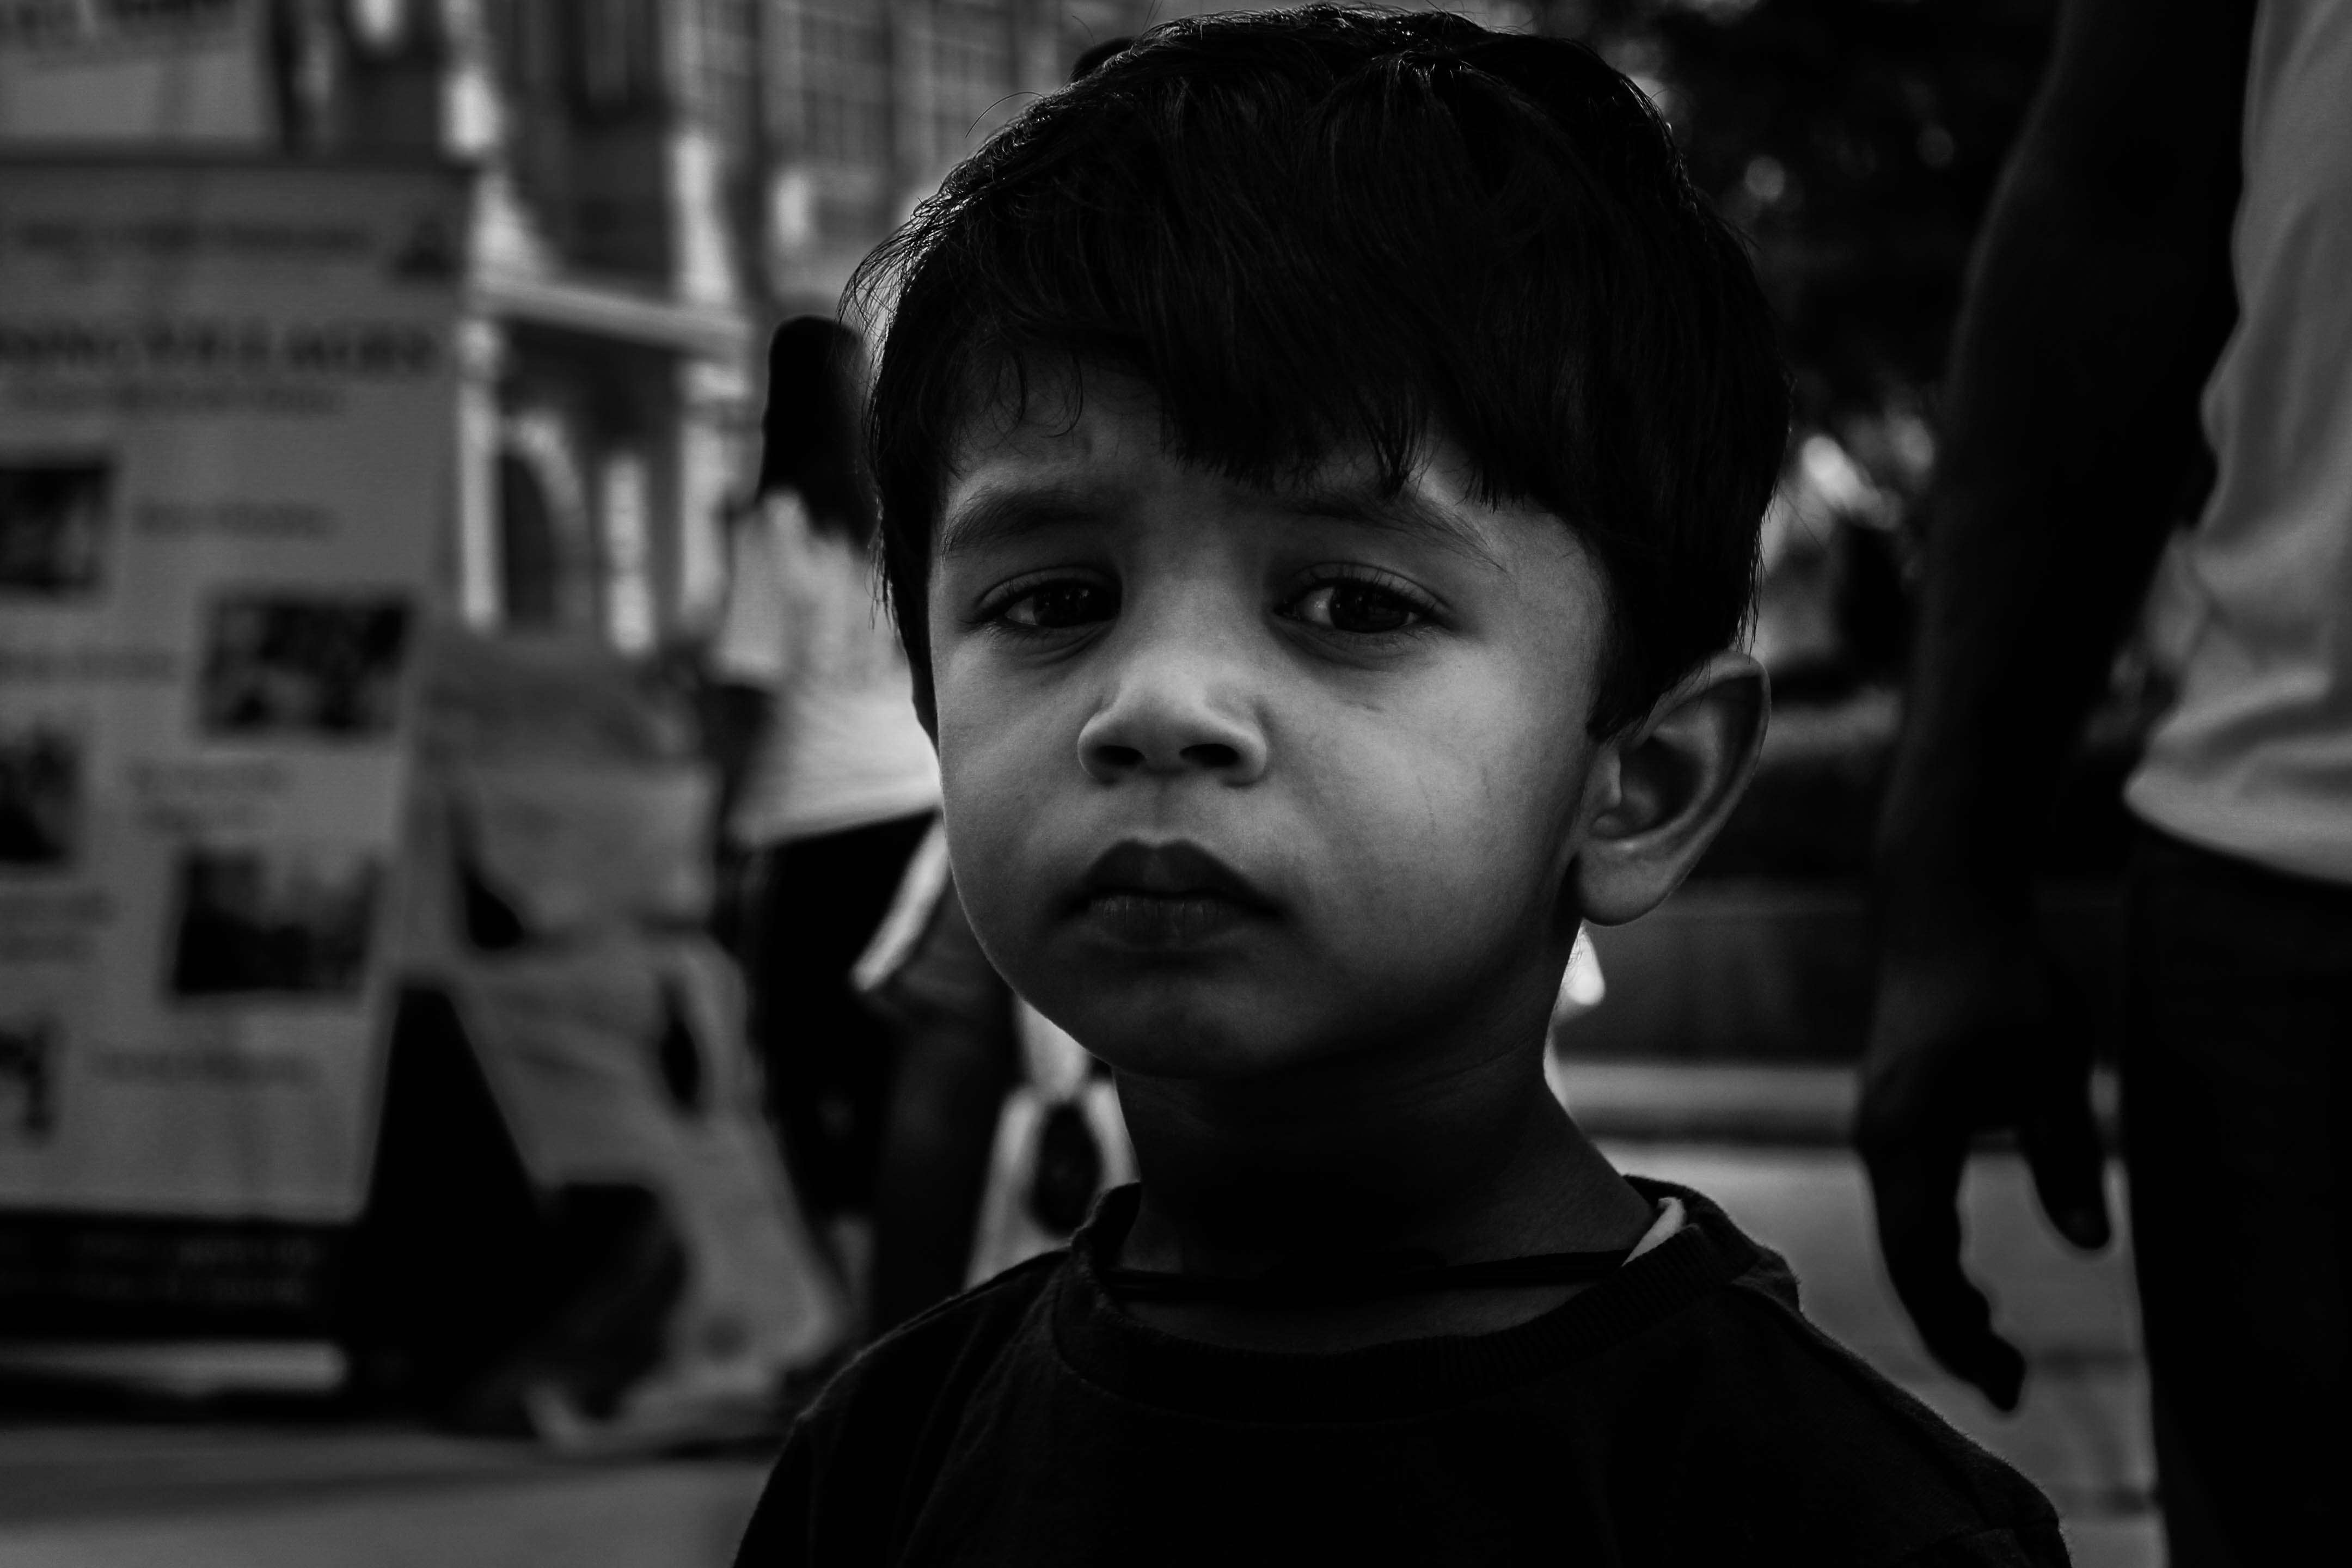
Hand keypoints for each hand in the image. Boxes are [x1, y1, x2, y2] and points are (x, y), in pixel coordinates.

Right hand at [1855, 936, 2110, 1410]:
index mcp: (1909, 1136)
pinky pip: (1905, 1214)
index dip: (1957, 1332)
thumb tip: (2092, 1246)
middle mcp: (1880, 1142)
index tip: (2004, 1383)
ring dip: (1944, 1301)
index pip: (1921, 1261)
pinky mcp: (1894, 1124)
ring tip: (1999, 1350)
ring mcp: (1881, 1133)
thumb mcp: (2050, 1057)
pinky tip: (1971, 1286)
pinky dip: (1935, 1262)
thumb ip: (2065, 1149)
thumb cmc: (2000, 974)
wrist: (1939, 908)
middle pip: (1903, 1265)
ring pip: (1901, 1242)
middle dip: (1952, 1334)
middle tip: (2013, 1389)